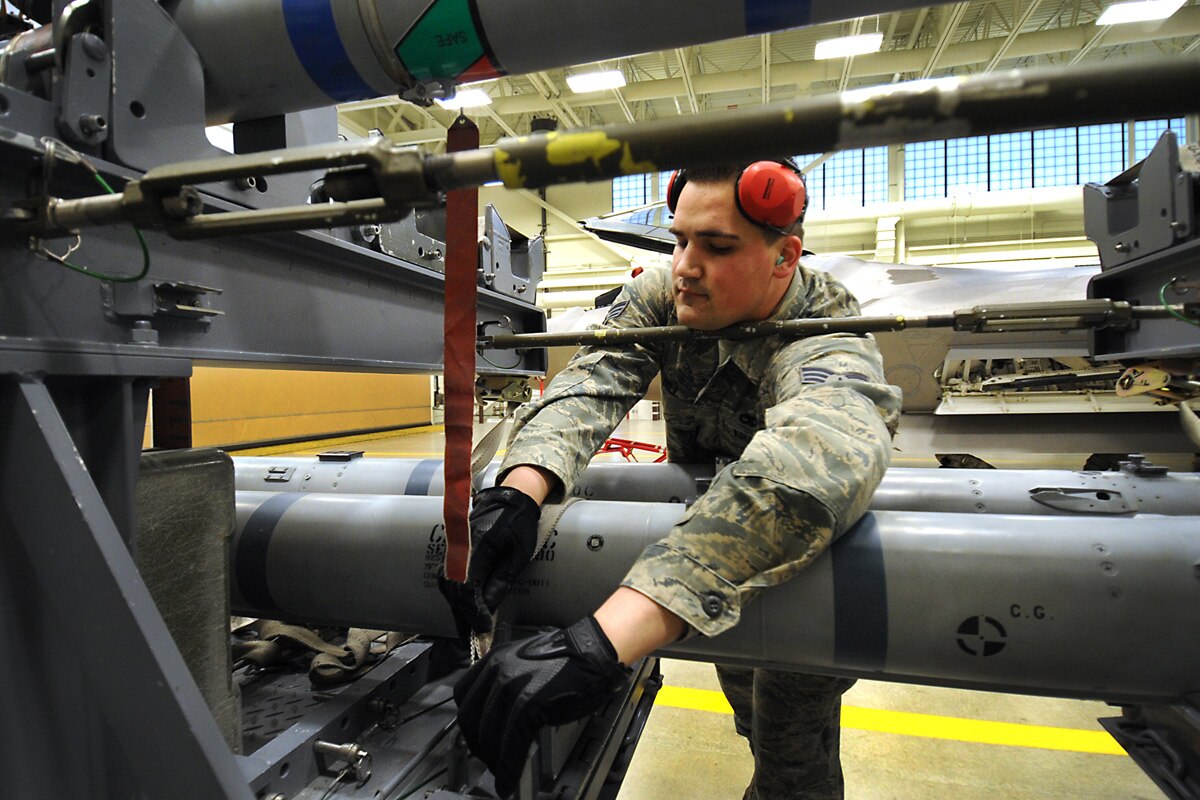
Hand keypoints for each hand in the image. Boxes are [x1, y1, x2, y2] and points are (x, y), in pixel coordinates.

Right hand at [438, 486, 540, 636]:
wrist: (510, 500)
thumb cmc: (519, 524)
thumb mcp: (519, 552)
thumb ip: (503, 579)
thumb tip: (489, 605)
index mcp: (478, 546)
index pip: (469, 586)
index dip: (473, 610)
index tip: (482, 627)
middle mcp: (460, 547)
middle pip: (454, 589)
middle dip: (464, 614)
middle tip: (476, 636)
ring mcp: (454, 548)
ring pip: (448, 585)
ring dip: (458, 607)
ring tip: (469, 629)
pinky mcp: (454, 550)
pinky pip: (449, 577)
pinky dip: (456, 596)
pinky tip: (464, 610)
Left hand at [454, 616, 630, 796]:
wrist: (592, 651)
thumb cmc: (567, 656)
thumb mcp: (524, 659)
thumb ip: (506, 679)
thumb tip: (498, 709)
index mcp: (494, 660)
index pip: (463, 696)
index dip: (468, 722)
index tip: (475, 734)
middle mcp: (497, 673)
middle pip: (470, 719)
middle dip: (477, 745)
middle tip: (487, 759)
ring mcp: (512, 689)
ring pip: (488, 735)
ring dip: (492, 760)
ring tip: (500, 773)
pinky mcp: (529, 707)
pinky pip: (510, 745)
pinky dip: (508, 768)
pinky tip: (508, 780)